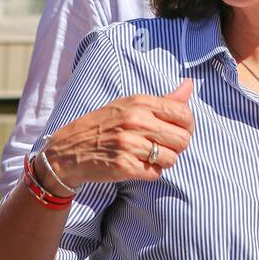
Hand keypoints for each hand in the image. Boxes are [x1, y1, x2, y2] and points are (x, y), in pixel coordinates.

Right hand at [41, 78, 193, 187]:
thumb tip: (189, 86)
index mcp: (140, 103)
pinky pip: (155, 173)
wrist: (68, 150)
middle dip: (177, 146)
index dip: (187, 126)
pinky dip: (150, 172)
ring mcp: (130, 145)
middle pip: (182, 139)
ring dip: (163, 161)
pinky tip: (136, 165)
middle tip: (162, 146)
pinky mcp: (125, 167)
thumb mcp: (129, 105)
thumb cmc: (103, 125)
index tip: (178, 131)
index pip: (184, 114)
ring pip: (171, 159)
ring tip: (146, 155)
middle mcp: (136, 121)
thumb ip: (163, 100)